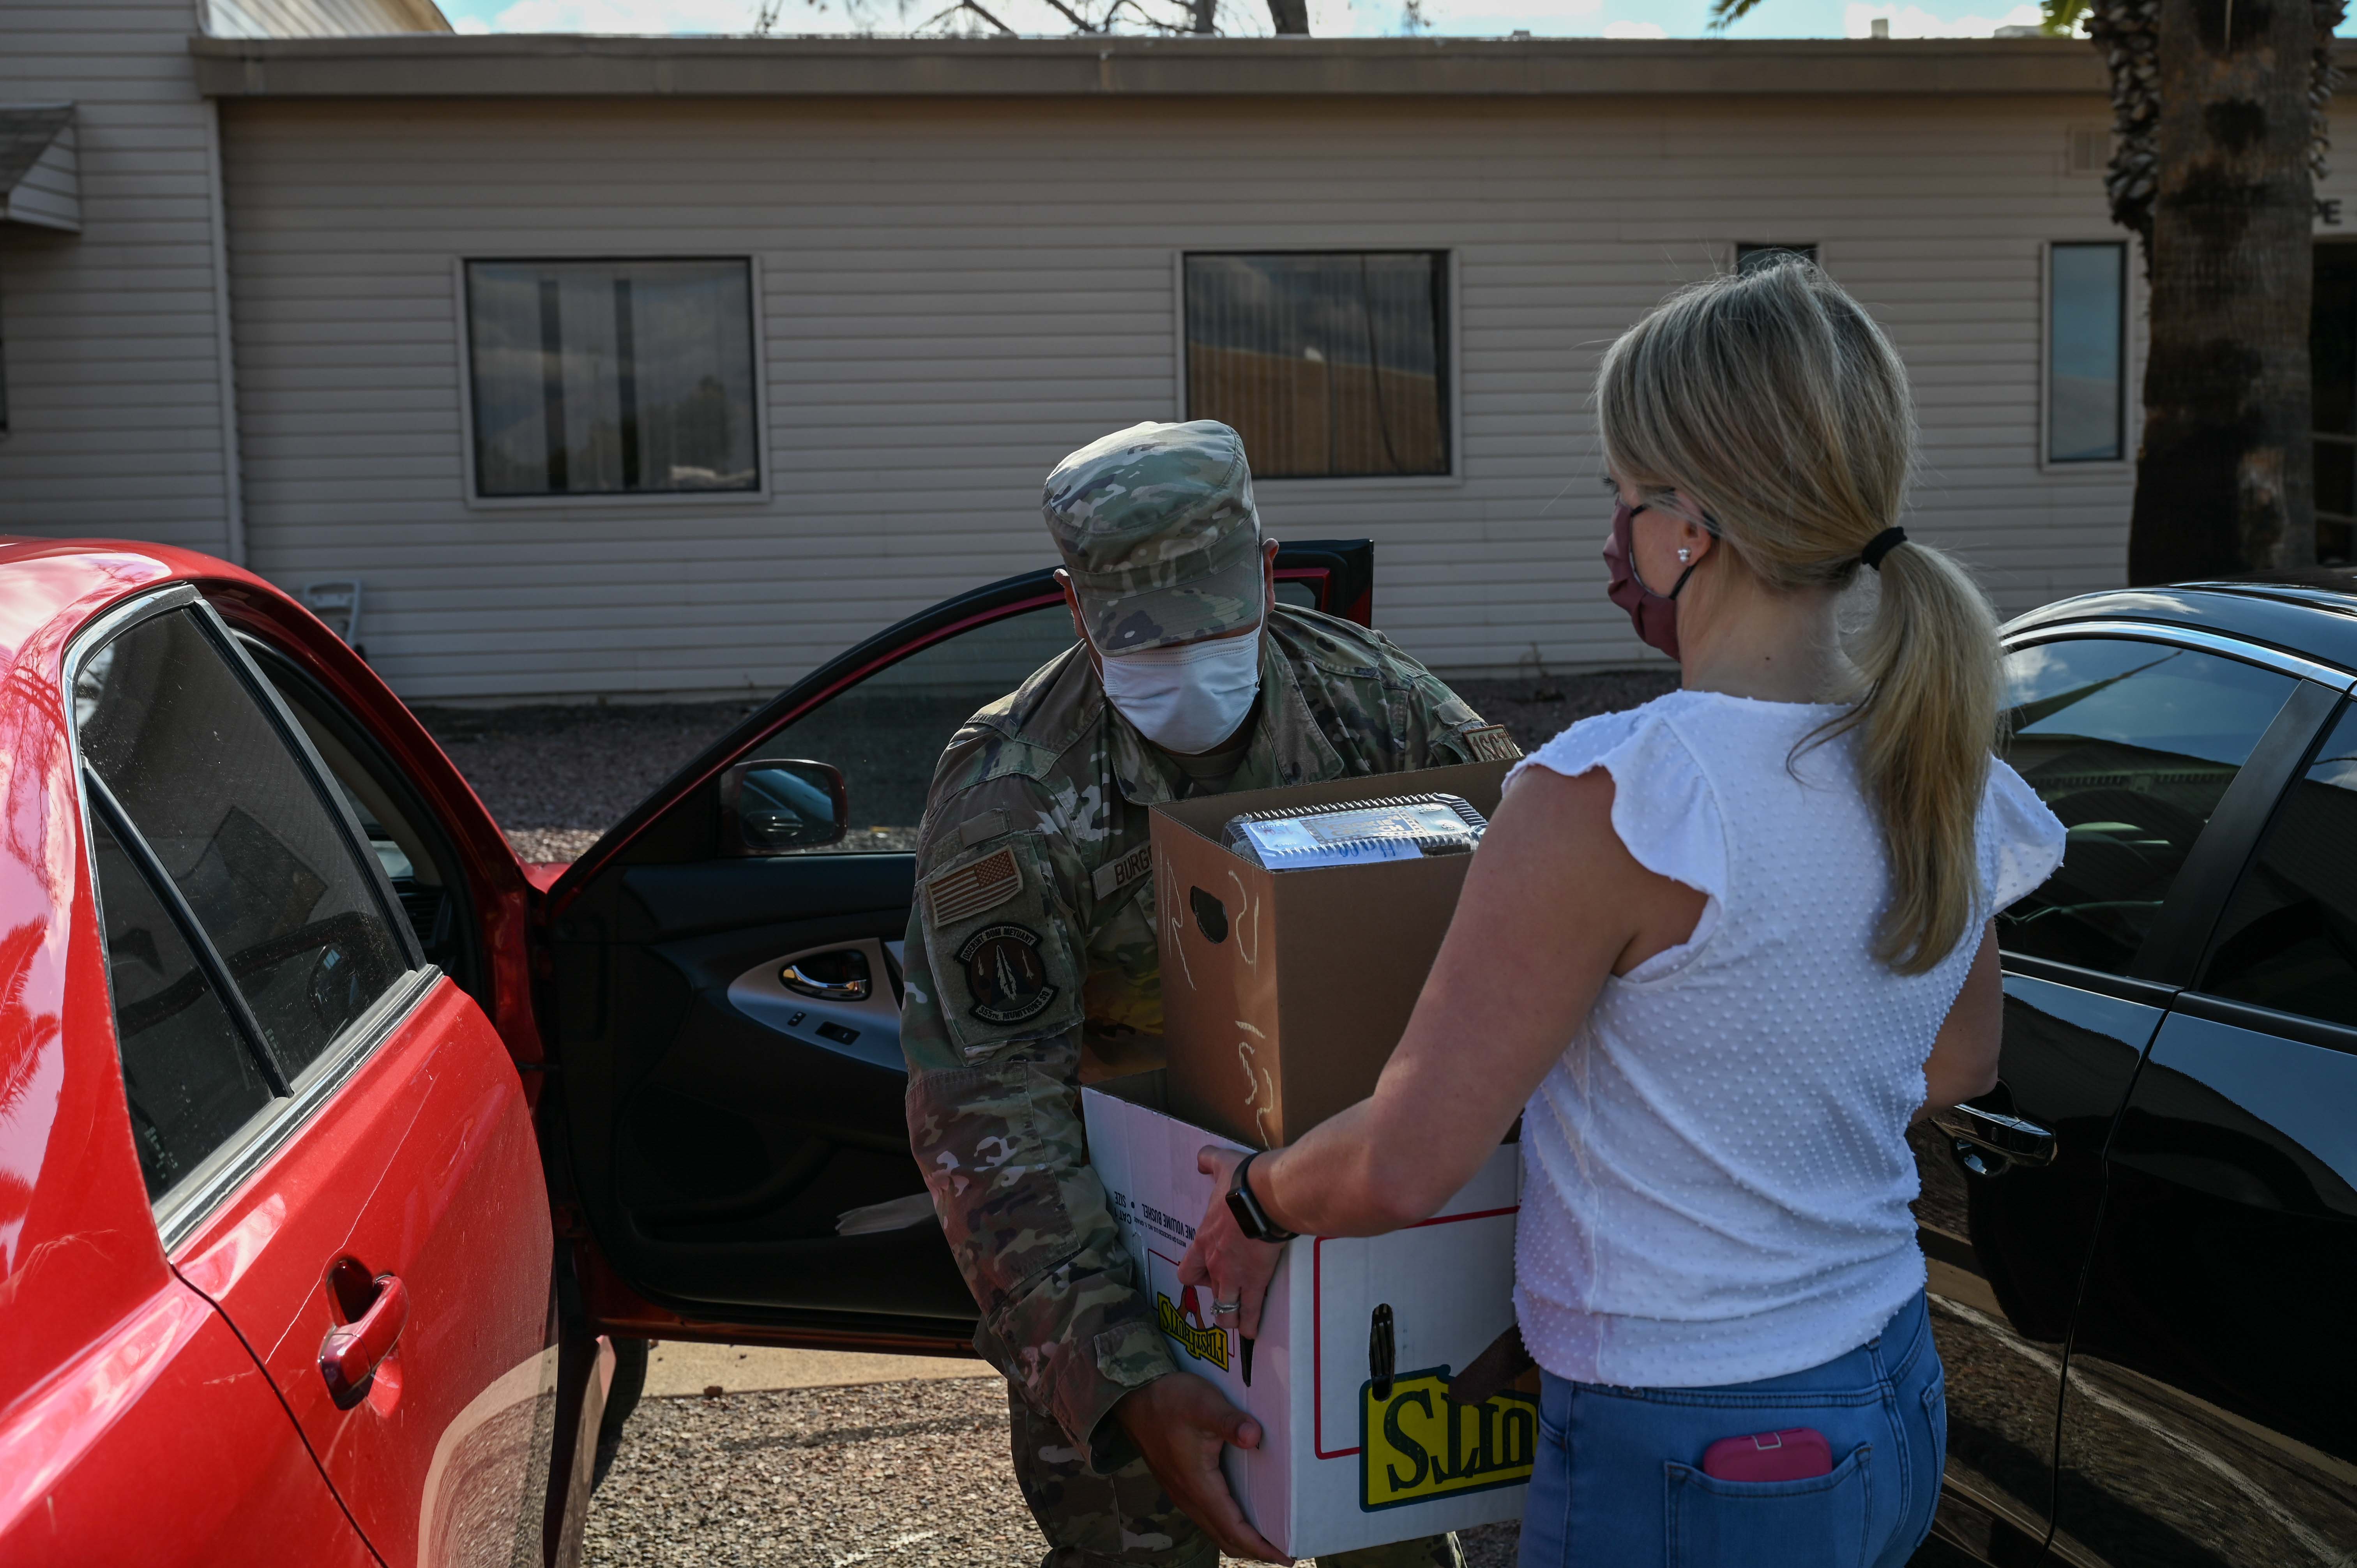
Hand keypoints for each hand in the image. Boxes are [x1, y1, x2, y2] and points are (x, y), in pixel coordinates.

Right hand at [1113, 1373, 1290, 1563]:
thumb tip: (1254, 1436)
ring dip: (1240, 1538)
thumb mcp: (1203, 1404)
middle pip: (1225, 1537)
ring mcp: (1181, 1492)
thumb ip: (1229, 1421)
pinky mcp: (1179, 1483)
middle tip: (1285, 1553)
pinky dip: (1226, 1524)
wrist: (1133, 1397)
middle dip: (1254, 1549)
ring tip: (1267, 1537)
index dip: (1260, 1546)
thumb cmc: (1169, 1400)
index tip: (1286, 1557)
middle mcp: (1188, 1496)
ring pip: (1214, 1528)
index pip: (1233, 1528)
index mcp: (1198, 1484)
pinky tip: (1240, 1512)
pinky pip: (1206, 1516)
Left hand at [1177, 1146, 1284, 1340]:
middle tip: (1227, 1294)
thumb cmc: (1244, 1181)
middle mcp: (1215, 1263)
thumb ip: (1209, 1160)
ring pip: (1226, 1309)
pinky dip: (1251, 1324)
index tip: (1207, 1273)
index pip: (1188, 1269)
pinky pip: (1251, 1311)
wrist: (1267, 1196)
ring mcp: (1235, 1275)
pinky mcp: (1256, 1281)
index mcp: (1204, 1240)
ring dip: (1231, 1317)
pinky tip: (1252, 1333)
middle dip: (1216, 1297)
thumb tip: (1202, 1157)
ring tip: (1238, 1323)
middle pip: (1207, 1292)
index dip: (1196, 1274)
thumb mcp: (1221, 1164)